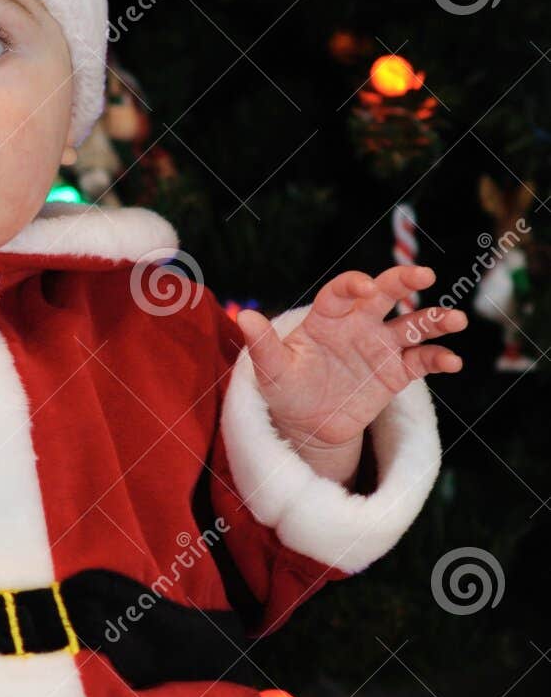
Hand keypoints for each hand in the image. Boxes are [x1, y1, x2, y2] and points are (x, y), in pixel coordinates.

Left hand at [234, 266, 465, 479]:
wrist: (307, 422)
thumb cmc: (285, 389)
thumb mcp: (271, 371)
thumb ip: (262, 344)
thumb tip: (242, 317)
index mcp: (328, 316)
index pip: (343, 291)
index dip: (354, 285)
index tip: (364, 287)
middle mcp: (359, 323)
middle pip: (385, 294)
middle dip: (404, 281)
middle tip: (424, 274)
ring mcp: (380, 346)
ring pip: (412, 325)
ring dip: (435, 319)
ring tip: (455, 320)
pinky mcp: (396, 371)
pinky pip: (421, 361)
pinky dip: (438, 358)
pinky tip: (452, 361)